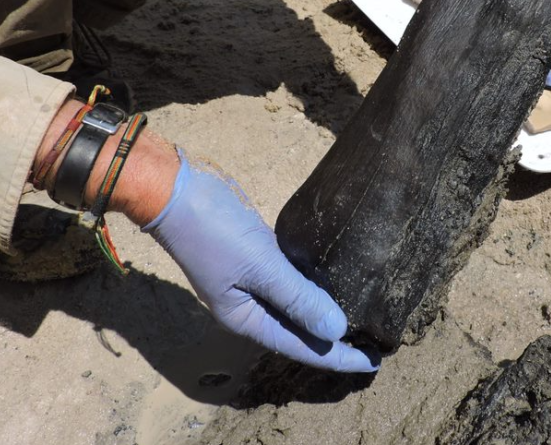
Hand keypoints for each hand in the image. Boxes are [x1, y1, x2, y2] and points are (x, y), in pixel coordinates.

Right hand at [143, 151, 377, 372]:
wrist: (174, 189)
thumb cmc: (212, 230)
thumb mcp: (259, 265)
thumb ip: (298, 297)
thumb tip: (336, 331)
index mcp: (245, 318)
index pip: (300, 346)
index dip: (338, 356)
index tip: (375, 362)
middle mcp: (249, 306)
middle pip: (299, 331)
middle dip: (334, 340)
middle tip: (376, 344)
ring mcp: (251, 280)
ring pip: (296, 305)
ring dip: (325, 312)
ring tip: (361, 318)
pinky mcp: (255, 255)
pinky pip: (290, 278)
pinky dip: (312, 284)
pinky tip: (335, 281)